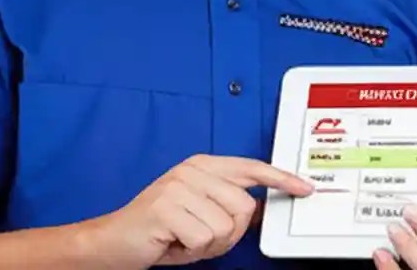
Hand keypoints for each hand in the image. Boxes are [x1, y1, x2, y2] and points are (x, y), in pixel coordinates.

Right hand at [87, 154, 313, 268]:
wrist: (113, 241)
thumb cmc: (159, 229)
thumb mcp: (199, 211)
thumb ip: (228, 204)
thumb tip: (261, 208)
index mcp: (200, 165)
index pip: (250, 168)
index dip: (280, 178)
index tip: (303, 188)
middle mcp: (190, 171)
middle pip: (243, 206)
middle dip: (229, 233)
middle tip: (201, 237)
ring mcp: (177, 187)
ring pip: (225, 226)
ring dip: (208, 245)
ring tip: (185, 239)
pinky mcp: (166, 208)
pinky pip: (204, 239)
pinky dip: (193, 251)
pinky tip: (174, 243)